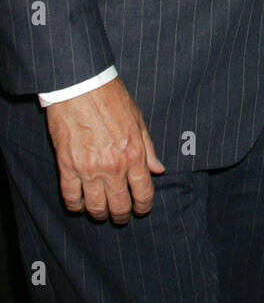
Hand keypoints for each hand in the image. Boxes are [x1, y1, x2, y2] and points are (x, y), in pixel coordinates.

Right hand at [46, 78, 164, 224]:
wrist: (81, 85)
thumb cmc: (111, 98)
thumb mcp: (138, 119)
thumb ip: (148, 148)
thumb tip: (158, 169)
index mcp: (134, 155)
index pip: (143, 193)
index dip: (144, 206)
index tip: (141, 209)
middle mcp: (113, 167)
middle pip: (119, 206)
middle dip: (121, 216)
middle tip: (120, 216)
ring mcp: (89, 169)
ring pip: (95, 207)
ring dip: (99, 214)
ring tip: (100, 212)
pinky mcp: (67, 166)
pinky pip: (71, 197)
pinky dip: (75, 205)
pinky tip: (79, 204)